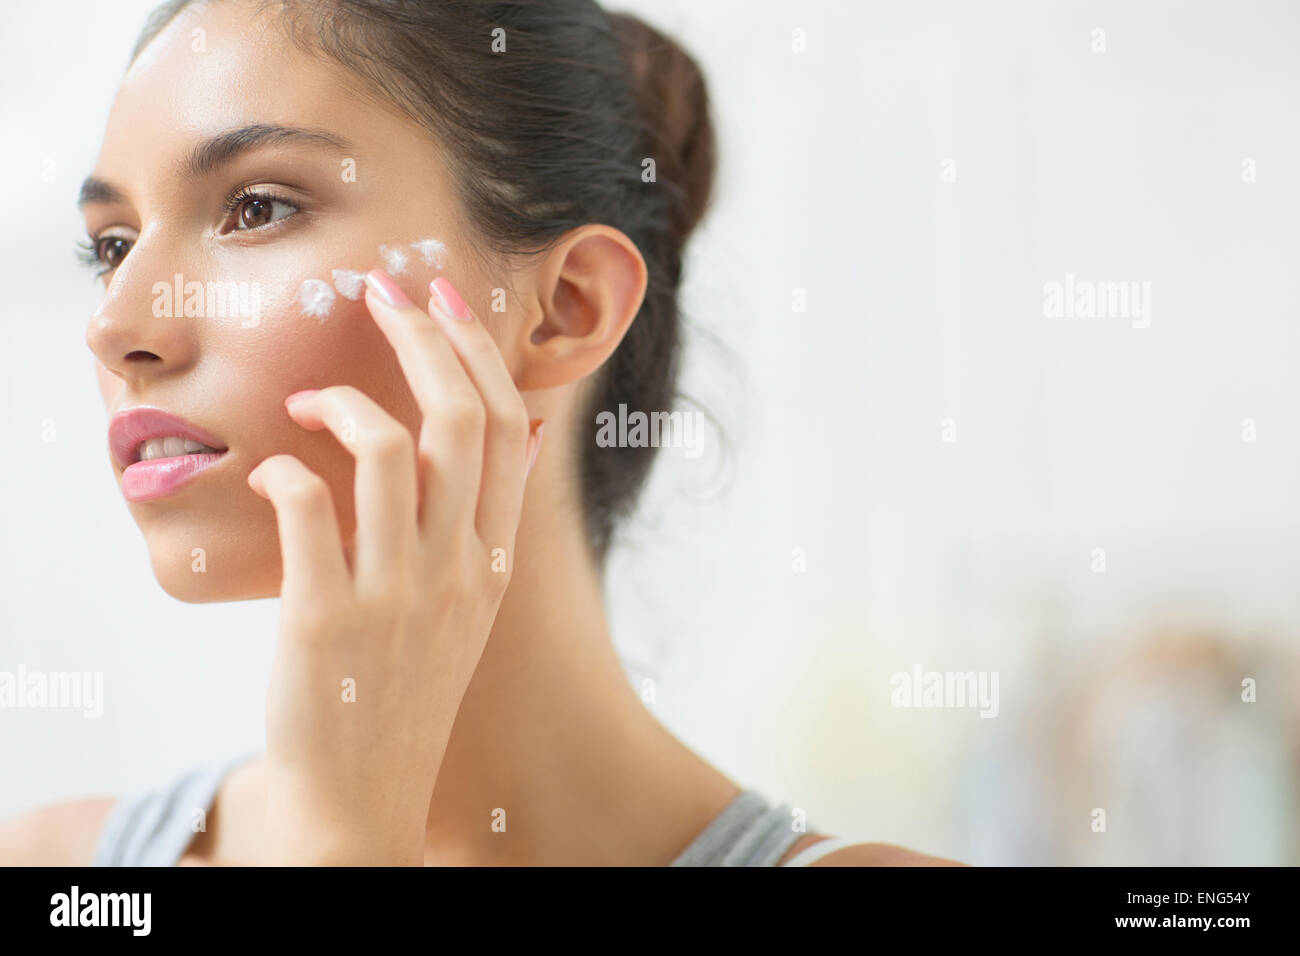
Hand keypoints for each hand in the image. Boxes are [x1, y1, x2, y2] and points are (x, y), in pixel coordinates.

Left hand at [247, 271, 542, 864]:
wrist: (362, 792)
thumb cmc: (407, 683)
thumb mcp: (475, 600)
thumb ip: (498, 514)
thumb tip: (531, 429)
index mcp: (495, 558)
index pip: (506, 427)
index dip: (476, 350)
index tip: (444, 299)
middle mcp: (458, 568)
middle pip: (458, 420)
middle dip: (421, 337)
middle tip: (385, 292)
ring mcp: (397, 593)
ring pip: (390, 451)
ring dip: (345, 401)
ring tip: (309, 399)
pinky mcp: (327, 617)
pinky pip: (310, 508)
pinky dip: (287, 470)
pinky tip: (274, 470)